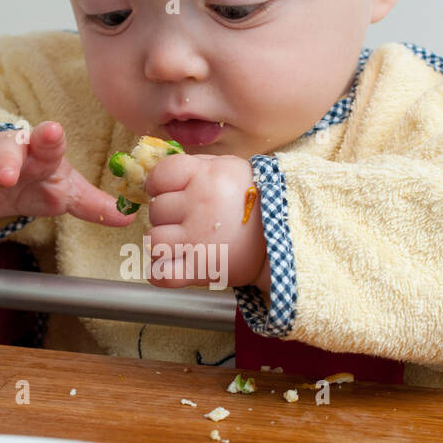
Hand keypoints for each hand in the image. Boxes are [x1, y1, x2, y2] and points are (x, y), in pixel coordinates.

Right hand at [0, 122, 136, 235]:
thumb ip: (93, 205)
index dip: (49, 137)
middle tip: (8, 179)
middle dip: (5, 160)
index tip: (53, 132)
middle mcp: (10, 149)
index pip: (48, 141)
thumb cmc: (36, 178)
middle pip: (4, 148)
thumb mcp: (65, 191)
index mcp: (42, 151)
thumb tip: (128, 216)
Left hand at [145, 152, 268, 289]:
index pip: (160, 176)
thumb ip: (196, 168)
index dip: (158, 185)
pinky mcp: (201, 269)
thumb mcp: (230, 169)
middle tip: (187, 220)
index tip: (167, 193)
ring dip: (164, 243)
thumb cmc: (257, 201)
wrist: (288, 234)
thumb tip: (163, 175)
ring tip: (183, 243)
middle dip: (167, 216)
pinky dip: (160, 272)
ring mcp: (198, 239)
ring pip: (154, 240)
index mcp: (206, 177)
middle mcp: (199, 205)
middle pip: (156, 210)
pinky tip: (172, 264)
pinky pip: (161, 274)